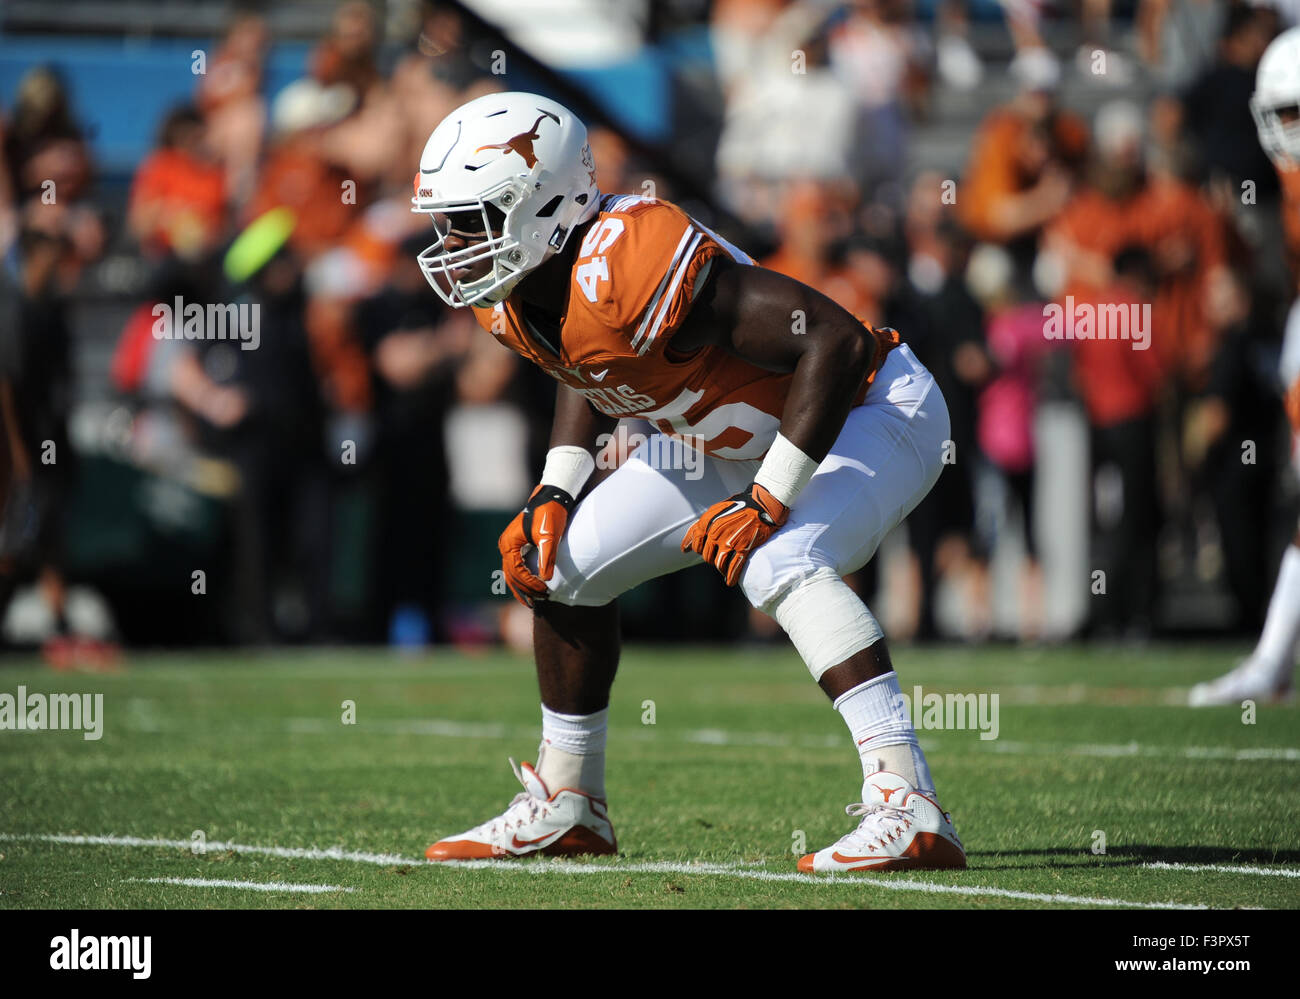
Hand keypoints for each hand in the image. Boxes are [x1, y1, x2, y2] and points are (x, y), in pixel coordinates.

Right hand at [498, 484, 575, 606]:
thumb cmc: (550, 515)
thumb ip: (546, 557)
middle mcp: (505, 545)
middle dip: (525, 590)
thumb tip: (545, 579)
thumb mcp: (549, 537)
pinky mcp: (515, 544)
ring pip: (511, 573)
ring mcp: (509, 545)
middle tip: (541, 601)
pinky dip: (521, 578)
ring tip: (533, 601)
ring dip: (521, 587)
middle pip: (511, 575)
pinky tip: (529, 588)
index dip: (530, 584)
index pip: (517, 571)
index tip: (545, 590)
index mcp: (509, 544)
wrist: (551, 498)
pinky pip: (515, 566)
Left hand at [681, 483, 788, 585]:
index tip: (705, 550)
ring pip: (719, 563)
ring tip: (725, 569)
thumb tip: (685, 548)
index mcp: (708, 522)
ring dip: (721, 569)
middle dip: (712, 558)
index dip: (700, 549)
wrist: (762, 504)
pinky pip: (734, 567)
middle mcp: (716, 533)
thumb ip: (699, 528)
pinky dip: (731, 577)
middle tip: (719, 557)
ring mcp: (730, 541)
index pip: (696, 545)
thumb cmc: (739, 506)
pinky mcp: (744, 548)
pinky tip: (730, 581)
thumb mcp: (715, 511)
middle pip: (707, 556)